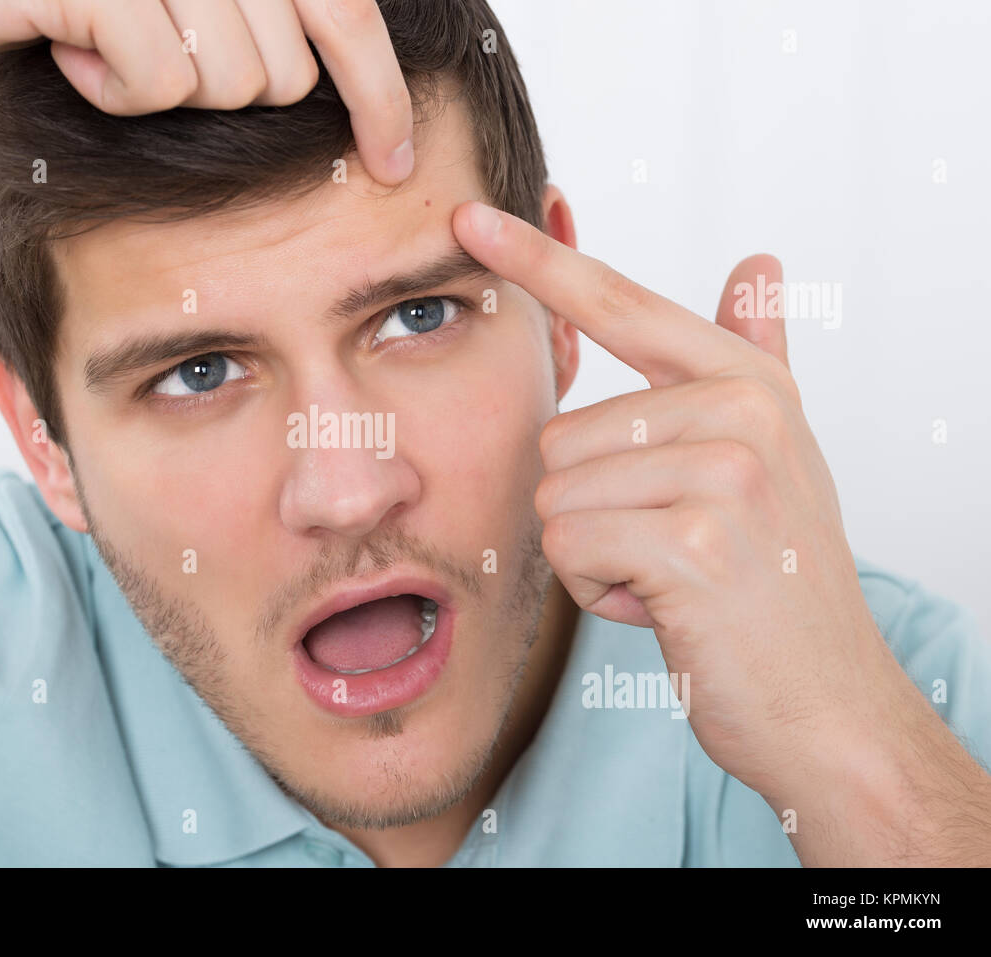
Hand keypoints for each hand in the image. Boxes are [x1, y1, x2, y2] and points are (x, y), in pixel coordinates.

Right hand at [0, 0, 413, 183]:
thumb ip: (250, 14)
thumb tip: (332, 81)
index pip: (350, 9)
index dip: (381, 92)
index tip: (396, 159)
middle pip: (287, 66)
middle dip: (229, 93)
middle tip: (149, 58)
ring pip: (231, 81)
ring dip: (162, 88)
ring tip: (99, 41)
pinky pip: (158, 79)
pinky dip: (112, 88)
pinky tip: (65, 47)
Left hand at [452, 200, 990, 862]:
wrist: (828, 704)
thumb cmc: (780, 584)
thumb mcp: (775, 458)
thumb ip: (756, 358)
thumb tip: (757, 261)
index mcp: (747, 384)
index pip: (622, 306)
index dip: (539, 262)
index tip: (468, 217)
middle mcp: (741, 412)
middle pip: (558, 438)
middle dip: (591, 513)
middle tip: (672, 551)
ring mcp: (724, 473)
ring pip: (555, 498)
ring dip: (594, 558)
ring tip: (672, 580)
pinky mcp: (694, 540)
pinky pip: (570, 549)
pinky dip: (600, 595)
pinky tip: (667, 611)